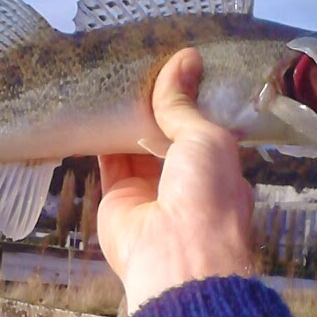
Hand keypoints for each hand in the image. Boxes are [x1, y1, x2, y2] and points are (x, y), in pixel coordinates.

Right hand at [98, 48, 254, 313]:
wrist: (176, 258)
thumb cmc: (208, 196)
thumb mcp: (206, 139)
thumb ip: (184, 105)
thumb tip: (184, 59)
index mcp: (220, 167)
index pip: (203, 125)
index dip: (191, 96)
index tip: (178, 60)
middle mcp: (186, 179)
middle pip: (167, 133)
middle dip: (156, 103)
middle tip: (142, 59)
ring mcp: (151, 189)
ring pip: (135, 145)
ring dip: (127, 117)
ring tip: (117, 73)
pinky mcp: (118, 197)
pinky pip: (108, 160)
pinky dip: (101, 136)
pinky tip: (96, 104)